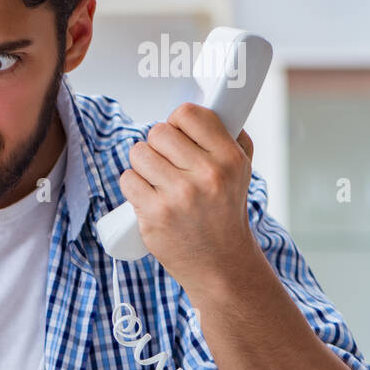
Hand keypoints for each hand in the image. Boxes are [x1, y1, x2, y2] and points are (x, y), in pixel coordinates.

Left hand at [118, 101, 258, 290]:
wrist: (220, 263)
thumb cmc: (225, 211)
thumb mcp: (242, 171)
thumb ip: (229, 136)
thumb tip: (206, 105)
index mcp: (229, 158)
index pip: (188, 114)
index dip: (177, 122)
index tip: (178, 135)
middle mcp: (206, 175)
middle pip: (157, 132)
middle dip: (157, 145)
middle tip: (166, 162)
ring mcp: (178, 196)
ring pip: (138, 153)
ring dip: (142, 164)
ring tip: (157, 180)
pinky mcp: (155, 214)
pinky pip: (127, 180)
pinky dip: (133, 186)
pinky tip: (148, 196)